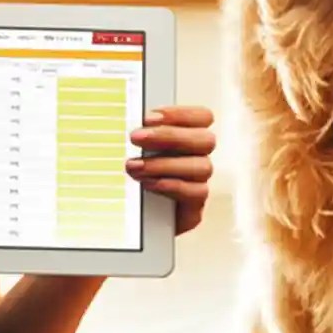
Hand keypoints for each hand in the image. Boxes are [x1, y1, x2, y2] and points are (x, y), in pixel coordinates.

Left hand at [126, 106, 216, 234]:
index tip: (148, 117)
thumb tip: (127, 118)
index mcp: (189, 136)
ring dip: (164, 164)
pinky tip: (149, 184)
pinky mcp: (194, 205)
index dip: (179, 114)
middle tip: (135, 138)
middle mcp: (199, 156)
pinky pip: (197, 193)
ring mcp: (199, 181)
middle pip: (204, 139)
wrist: (131, 217)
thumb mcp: (133, 150)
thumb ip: (139, 133)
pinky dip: (172, 186)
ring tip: (134, 166)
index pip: (203, 117)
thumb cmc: (132, 176)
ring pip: (201, 166)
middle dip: (168, 136)